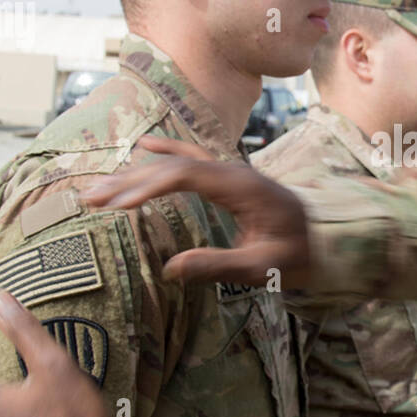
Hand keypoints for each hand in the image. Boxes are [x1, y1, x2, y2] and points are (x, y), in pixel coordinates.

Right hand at [82, 134, 310, 286]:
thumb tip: (169, 269)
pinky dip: (168, 154)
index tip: (120, 205)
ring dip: (138, 174)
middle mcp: (235, 172)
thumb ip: (217, 266)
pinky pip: (194, 159)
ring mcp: (233, 172)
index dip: (149, 187)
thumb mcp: (261, 269)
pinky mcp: (231, 180)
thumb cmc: (296, 258)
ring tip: (101, 187)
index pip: (186, 176)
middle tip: (90, 197)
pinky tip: (146, 146)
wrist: (326, 243)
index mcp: (243, 188)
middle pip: (174, 167)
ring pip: (178, 164)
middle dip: (129, 182)